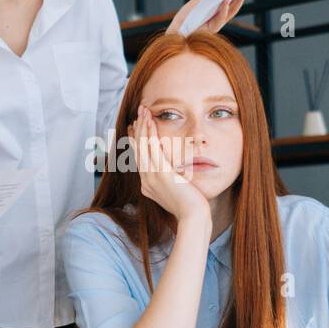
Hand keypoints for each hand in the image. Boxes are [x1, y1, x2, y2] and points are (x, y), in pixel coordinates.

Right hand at [127, 105, 209, 225]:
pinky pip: (153, 149)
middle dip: (138, 128)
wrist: (193, 217)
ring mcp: (152, 177)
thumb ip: (170, 182)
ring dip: (143, 125)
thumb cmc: (189, 207)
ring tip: (144, 110)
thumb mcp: (175, 193)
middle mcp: (146, 180)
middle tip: (139, 111)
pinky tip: (151, 121)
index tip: (135, 126)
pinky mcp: (162, 173)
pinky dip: (150, 133)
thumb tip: (172, 174)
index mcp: (147, 185)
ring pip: (143, 145)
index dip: (136, 139)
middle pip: (138, 148)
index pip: (138, 157)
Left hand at [166, 0, 260, 34]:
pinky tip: (226, 0)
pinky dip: (223, 8)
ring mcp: (218, 22)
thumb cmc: (187, 15)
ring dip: (238, 0)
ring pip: (232, 11)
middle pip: (237, 3)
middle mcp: (222, 15)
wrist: (177, 30)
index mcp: (220, 7)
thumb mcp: (199, 1)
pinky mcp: (212, 29)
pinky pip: (220, 18)